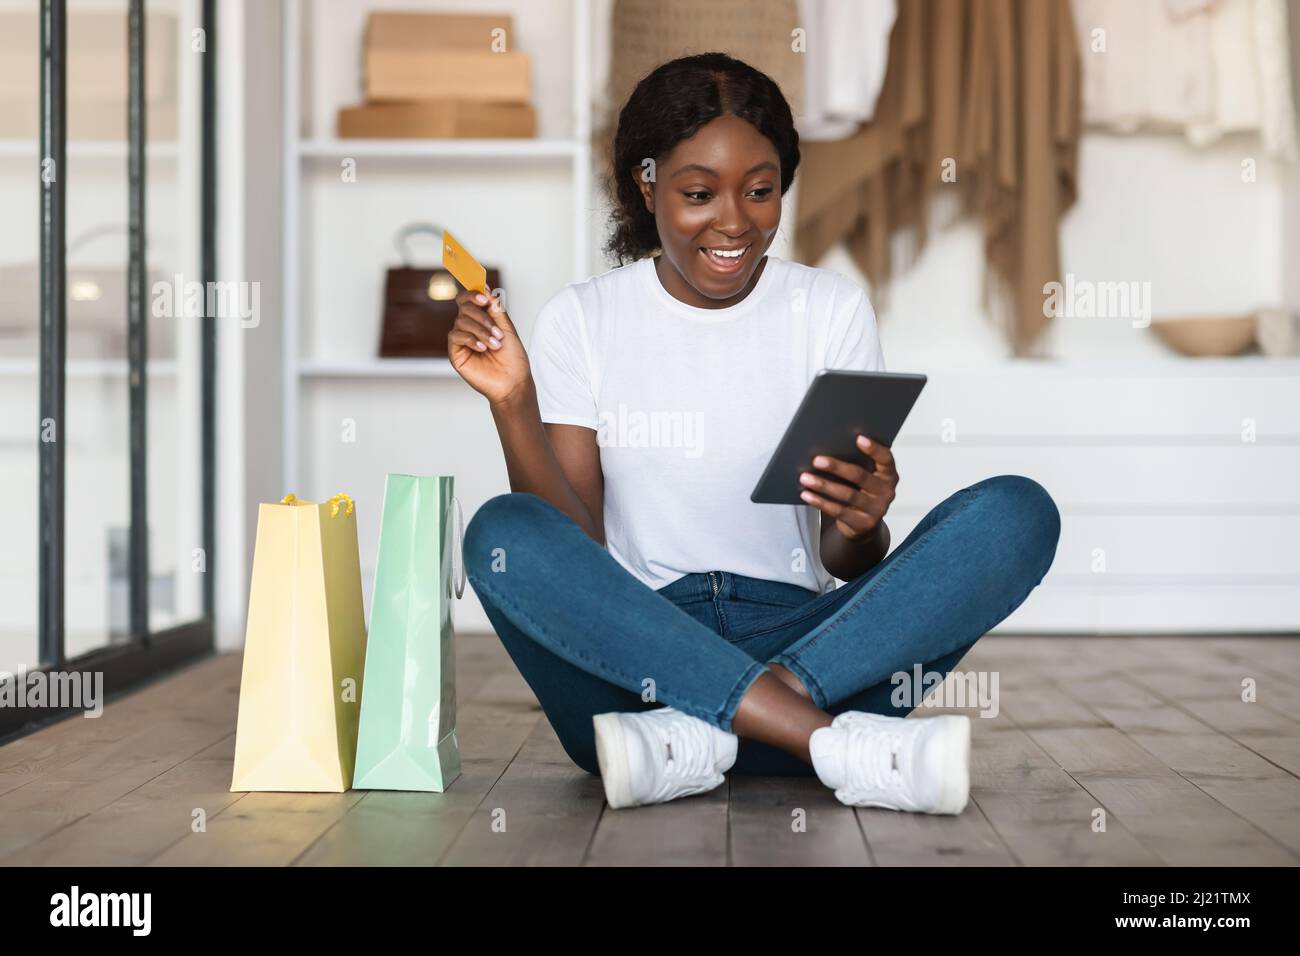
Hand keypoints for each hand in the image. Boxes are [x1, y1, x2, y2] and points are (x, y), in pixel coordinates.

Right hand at [449, 288, 531, 406]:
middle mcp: (469, 328)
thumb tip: (485, 289)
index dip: (473, 294)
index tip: (485, 297)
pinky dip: (471, 339)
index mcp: (481, 320)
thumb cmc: (512, 358)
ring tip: (495, 344)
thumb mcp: (507, 328)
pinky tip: (483, 348)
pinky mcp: (456, 353)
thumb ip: (495, 309)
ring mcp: (462, 340)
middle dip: (482, 317)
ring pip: (461, 321)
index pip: (468, 299)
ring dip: (481, 331)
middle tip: (498, 331)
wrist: (513, 382)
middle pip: (464, 308)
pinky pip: (456, 336)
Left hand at [798, 435, 897, 539]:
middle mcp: (887, 492)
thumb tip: (827, 449)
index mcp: (889, 475)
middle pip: (860, 476)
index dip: (874, 449)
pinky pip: (839, 511)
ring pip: (847, 495)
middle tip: (816, 460)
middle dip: (836, 467)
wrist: (864, 525)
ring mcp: (877, 510)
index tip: (858, 438)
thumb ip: (856, 463)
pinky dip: (820, 502)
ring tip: (805, 478)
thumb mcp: (864, 477)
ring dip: (823, 485)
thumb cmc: (860, 491)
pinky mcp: (863, 524)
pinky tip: (807, 495)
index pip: (886, 459)